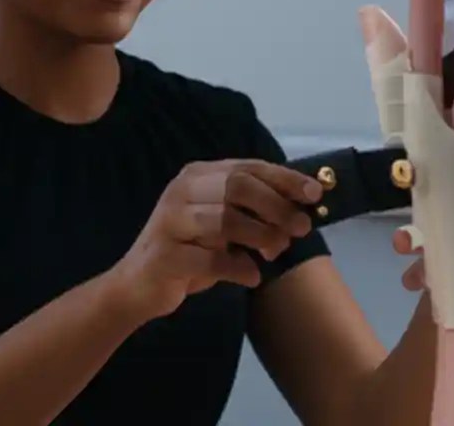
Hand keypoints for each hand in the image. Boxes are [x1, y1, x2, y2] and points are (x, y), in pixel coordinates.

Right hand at [105, 160, 320, 321]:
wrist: (138, 285)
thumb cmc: (188, 252)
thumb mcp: (220, 225)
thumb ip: (251, 211)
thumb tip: (303, 208)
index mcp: (196, 176)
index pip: (246, 168)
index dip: (284, 179)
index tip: (315, 193)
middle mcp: (180, 191)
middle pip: (237, 187)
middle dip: (277, 206)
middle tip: (300, 228)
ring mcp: (170, 222)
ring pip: (225, 220)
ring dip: (261, 236)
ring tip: (275, 252)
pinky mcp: (166, 256)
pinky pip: (212, 259)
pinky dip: (240, 269)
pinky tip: (252, 277)